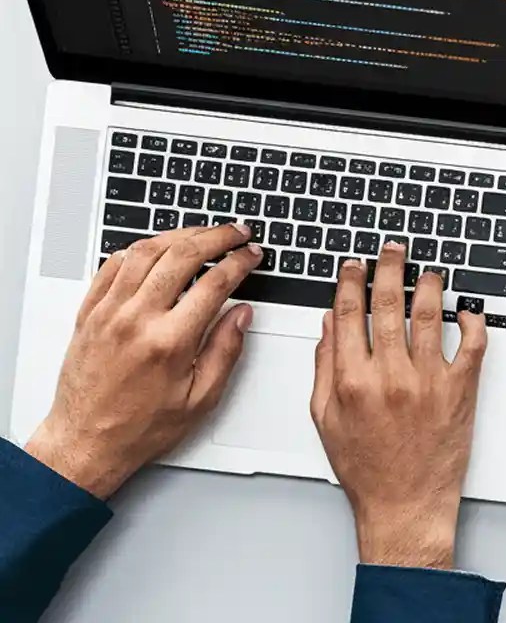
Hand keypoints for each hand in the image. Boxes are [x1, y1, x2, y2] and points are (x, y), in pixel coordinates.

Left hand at [24, 225, 261, 498]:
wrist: (86, 440)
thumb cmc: (141, 426)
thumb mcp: (200, 398)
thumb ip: (226, 350)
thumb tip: (241, 314)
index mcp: (169, 342)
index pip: (214, 283)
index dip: (239, 262)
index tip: (251, 255)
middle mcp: (136, 319)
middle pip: (181, 255)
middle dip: (215, 237)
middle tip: (234, 233)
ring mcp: (108, 312)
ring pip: (145, 252)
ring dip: (178, 235)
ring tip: (200, 233)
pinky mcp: (90, 312)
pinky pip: (113, 266)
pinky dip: (138, 250)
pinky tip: (155, 249)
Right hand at [312, 242, 488, 568]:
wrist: (405, 505)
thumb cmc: (366, 469)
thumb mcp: (326, 419)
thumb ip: (324, 368)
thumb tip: (329, 326)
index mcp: (352, 381)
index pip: (348, 315)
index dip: (350, 283)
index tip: (354, 266)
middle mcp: (390, 376)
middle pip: (388, 305)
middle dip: (389, 269)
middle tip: (394, 250)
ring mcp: (428, 381)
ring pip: (429, 316)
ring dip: (429, 286)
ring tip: (429, 271)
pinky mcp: (460, 390)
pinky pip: (472, 345)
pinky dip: (471, 322)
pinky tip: (466, 310)